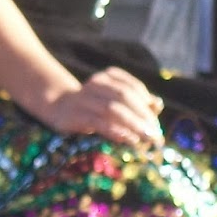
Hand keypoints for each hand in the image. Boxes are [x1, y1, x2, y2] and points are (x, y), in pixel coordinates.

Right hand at [44, 67, 163, 146]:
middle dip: (143, 116)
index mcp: (108, 76)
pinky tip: (129, 140)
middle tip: (156, 135)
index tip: (157, 123)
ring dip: (133, 124)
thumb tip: (158, 105)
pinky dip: (116, 131)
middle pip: (124, 96)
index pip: (132, 87)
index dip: (147, 104)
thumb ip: (136, 102)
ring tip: (146, 138)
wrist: (58, 107)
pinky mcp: (74, 116)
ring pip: (112, 108)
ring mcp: (84, 98)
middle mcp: (96, 83)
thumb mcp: (114, 101)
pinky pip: (98, 122)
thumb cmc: (94, 107)